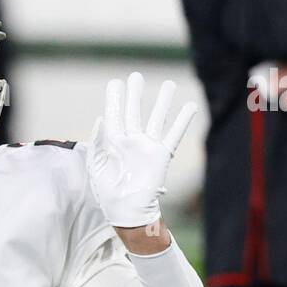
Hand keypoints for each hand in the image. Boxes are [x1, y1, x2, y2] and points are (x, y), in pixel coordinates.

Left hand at [87, 72, 196, 228]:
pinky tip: (189, 106)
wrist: (127, 211)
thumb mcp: (96, 167)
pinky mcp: (162, 155)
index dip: (115, 99)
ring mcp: (148, 147)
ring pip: (156, 118)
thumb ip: (98, 142)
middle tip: (137, 76)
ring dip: (162, 102)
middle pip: (134, 111)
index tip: (115, 82)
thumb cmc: (108, 192)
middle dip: (135, 94)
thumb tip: (101, 119)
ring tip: (169, 84)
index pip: (114, 115)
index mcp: (113, 143)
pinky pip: (173, 135)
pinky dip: (182, 121)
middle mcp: (131, 141)